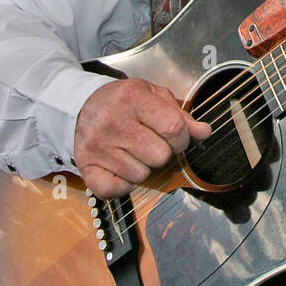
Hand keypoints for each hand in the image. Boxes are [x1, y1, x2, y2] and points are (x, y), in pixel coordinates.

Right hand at [74, 78, 211, 197]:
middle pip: (160, 156)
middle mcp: (113, 121)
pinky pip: (116, 189)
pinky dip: (122, 184)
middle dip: (162, 153)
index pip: (174, 128)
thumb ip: (181, 115)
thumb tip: (204, 132)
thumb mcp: (153, 96)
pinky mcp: (86, 166)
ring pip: (141, 175)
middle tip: (150, 142)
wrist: (81, 107)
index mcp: (133, 98)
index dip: (182, 137)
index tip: (175, 136)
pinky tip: (120, 167)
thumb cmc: (123, 102)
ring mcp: (98, 146)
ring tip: (131, 150)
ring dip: (142, 167)